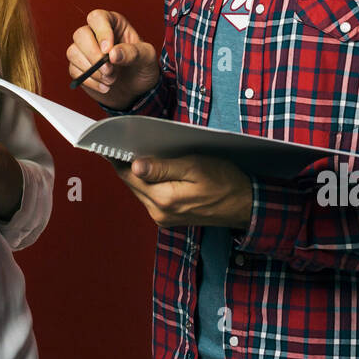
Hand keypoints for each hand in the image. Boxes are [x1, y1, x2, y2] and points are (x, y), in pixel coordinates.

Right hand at [67, 9, 159, 109]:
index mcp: (113, 23)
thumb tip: (113, 54)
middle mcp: (96, 34)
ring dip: (92, 70)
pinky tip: (104, 87)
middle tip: (109, 70)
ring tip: (111, 80)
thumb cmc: (142, 68)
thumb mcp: (147, 58)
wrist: (136, 90)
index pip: (98, 18)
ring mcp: (85, 50)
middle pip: (81, 34)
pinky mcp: (78, 67)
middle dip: (93, 55)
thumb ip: (133, 53)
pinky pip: (74, 70)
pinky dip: (89, 81)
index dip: (101, 32)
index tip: (108, 50)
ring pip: (73, 52)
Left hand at [111, 154, 252, 229]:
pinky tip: (160, 170)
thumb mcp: (195, 167)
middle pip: (132, 182)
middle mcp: (159, 213)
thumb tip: (135, 166)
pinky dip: (151, 182)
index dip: (119, 156)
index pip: (128, 175)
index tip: (113, 140)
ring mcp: (163, 218)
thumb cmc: (225, 182)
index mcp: (163, 199)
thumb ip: (163, 167)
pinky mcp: (169, 218)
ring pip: (140, 189)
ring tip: (149, 154)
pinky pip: (151, 196)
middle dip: (130, 163)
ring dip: (141, 173)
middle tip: (132, 141)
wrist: (245, 205)